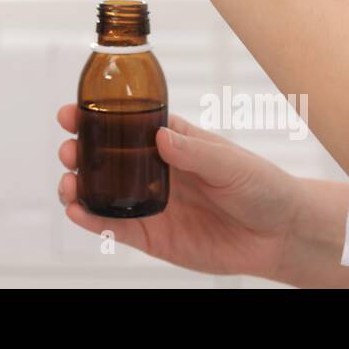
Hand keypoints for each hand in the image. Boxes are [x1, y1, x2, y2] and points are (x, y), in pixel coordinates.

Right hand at [55, 103, 304, 281]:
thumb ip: (195, 152)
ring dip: (78, 186)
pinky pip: (116, 228)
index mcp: (171, 142)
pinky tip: (77, 212)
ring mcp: (150, 204)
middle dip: (79, 151)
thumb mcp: (231, 163)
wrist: (280, 235)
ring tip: (68, 183)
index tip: (71, 112)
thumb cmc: (262, 187)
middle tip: (69, 150)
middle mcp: (154, 170)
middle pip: (104, 157)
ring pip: (102, 193)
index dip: (95, 116)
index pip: (125, 123)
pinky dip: (92, 220)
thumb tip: (161, 136)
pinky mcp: (152, 236)